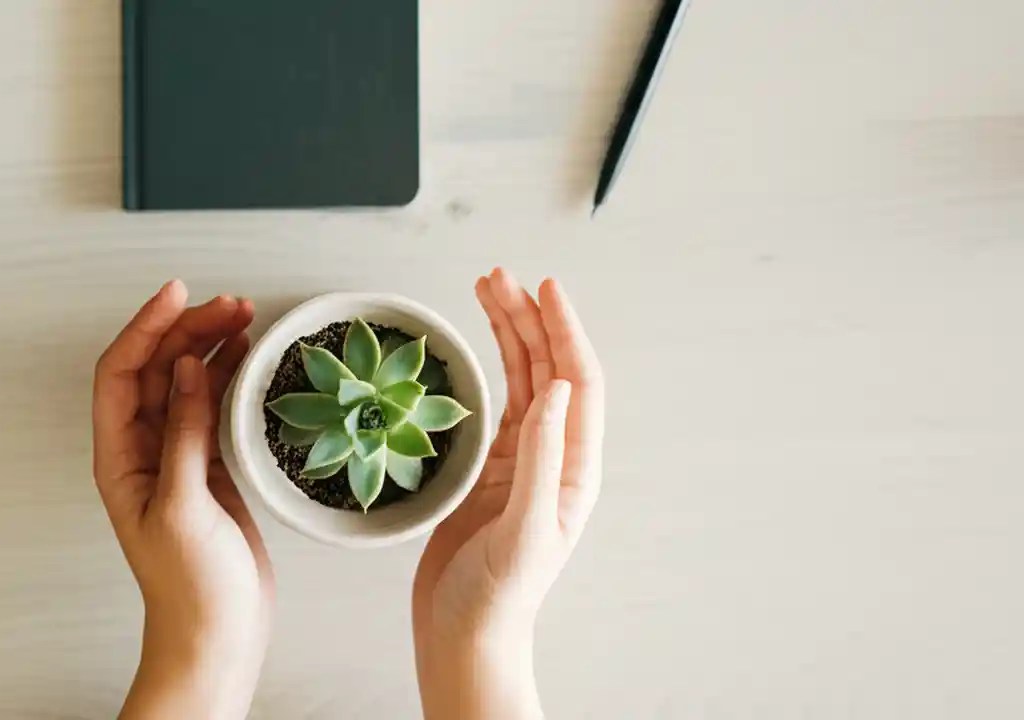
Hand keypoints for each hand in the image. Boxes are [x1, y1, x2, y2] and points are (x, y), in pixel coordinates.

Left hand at [92, 281, 272, 719]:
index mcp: (120, 458)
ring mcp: (179, 458)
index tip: (177, 294)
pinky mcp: (211, 469)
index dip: (145, 328)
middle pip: (157, 371)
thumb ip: (185, 433)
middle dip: (188, 330)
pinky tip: (248, 357)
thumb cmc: (191, 586)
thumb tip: (187, 368)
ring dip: (211, 347)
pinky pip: (215, 408)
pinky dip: (230, 378)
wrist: (218, 633)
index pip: (122, 374)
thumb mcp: (183, 505)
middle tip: (230, 304)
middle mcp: (144, 451)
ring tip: (244, 317)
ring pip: (188, 384)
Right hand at [413, 269, 603, 718]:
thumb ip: (539, 458)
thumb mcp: (524, 527)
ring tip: (487, 290)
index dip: (564, 331)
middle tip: (500, 276)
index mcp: (573, 468)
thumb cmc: (497, 595)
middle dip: (528, 319)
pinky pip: (494, 402)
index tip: (546, 288)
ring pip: (520, 379)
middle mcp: (553, 456)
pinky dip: (486, 366)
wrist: (463, 633)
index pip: (577, 382)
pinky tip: (477, 342)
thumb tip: (554, 389)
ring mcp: (520, 460)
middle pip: (547, 369)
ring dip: (508, 334)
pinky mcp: (489, 469)